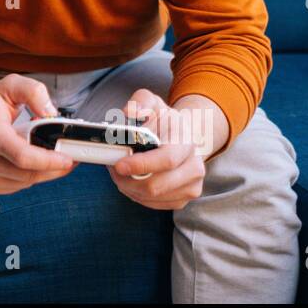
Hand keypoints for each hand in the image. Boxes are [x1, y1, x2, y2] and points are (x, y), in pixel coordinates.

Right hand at [0, 74, 77, 194]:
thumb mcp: (10, 85)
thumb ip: (34, 92)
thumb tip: (51, 112)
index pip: (24, 157)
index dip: (50, 161)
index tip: (68, 160)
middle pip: (29, 174)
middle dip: (53, 168)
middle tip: (68, 158)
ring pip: (25, 182)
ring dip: (41, 172)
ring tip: (44, 153)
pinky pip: (16, 186)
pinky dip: (26, 176)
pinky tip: (26, 162)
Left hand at [106, 89, 210, 209]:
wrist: (185, 137)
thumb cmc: (165, 121)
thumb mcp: (152, 103)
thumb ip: (140, 102)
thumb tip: (130, 112)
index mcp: (186, 142)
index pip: (166, 160)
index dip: (141, 165)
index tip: (119, 164)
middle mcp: (194, 167)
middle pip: (157, 185)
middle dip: (128, 180)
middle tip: (112, 169)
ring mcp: (191, 186)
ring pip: (153, 198)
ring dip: (129, 188)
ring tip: (119, 173)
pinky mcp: (183, 199)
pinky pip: (154, 205)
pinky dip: (137, 195)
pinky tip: (131, 181)